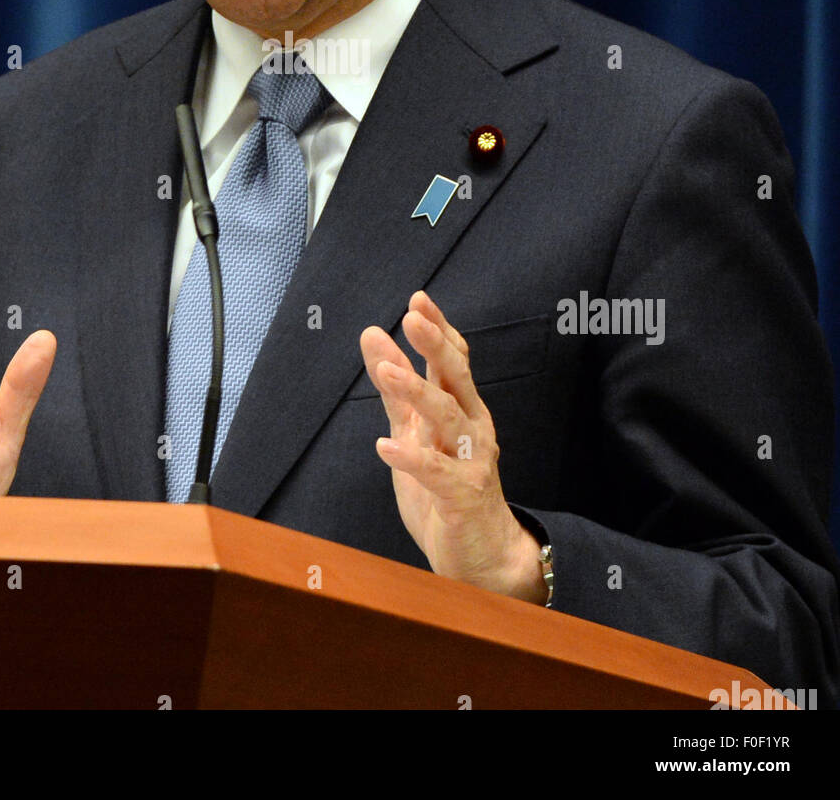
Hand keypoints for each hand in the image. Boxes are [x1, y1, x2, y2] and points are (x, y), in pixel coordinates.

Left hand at [360, 291, 546, 602]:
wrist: (483, 556)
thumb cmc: (448, 488)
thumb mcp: (415, 431)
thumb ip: (395, 388)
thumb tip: (373, 335)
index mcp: (462, 409)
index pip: (454, 360)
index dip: (439, 330)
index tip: (418, 300)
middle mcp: (472, 428)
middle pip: (457, 378)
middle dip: (436, 346)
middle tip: (414, 317)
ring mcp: (472, 461)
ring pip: (448, 418)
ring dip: (417, 393)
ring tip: (387, 372)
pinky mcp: (463, 497)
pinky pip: (437, 474)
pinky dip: (413, 458)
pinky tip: (386, 447)